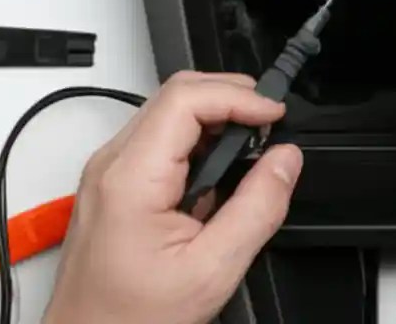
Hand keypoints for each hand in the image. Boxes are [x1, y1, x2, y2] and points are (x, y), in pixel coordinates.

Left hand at [44, 72, 303, 323]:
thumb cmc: (131, 318)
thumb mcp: (212, 271)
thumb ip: (256, 209)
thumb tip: (285, 160)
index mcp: (131, 179)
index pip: (186, 99)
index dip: (238, 96)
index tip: (275, 114)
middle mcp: (112, 164)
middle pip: (176, 95)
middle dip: (231, 98)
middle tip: (272, 122)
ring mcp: (110, 172)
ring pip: (168, 112)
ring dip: (216, 118)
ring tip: (253, 149)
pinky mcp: (116, 183)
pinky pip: (161, 140)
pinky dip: (199, 140)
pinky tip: (222, 171)